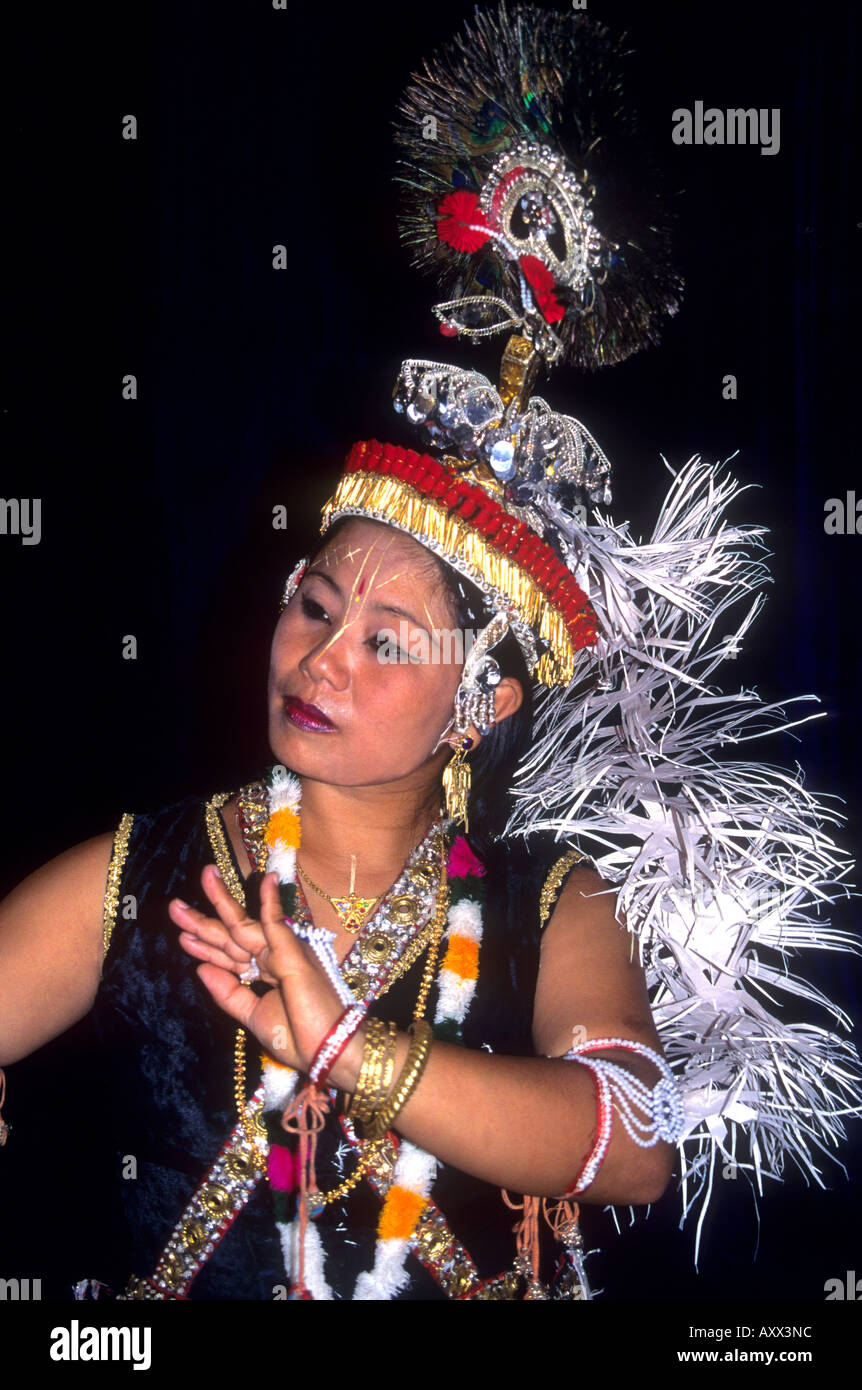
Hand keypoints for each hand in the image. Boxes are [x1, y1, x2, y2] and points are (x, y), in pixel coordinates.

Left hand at [170, 867, 350, 1077]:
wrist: (327, 1051)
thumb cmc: (297, 1039)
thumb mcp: (252, 1016)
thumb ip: (228, 993)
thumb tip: (201, 969)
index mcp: (262, 974)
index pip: (227, 955)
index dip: (204, 945)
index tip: (181, 937)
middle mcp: (270, 958)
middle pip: (230, 935)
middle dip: (202, 920)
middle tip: (174, 906)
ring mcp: (281, 952)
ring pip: (245, 923)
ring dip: (222, 900)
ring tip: (206, 875)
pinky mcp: (292, 953)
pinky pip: (277, 923)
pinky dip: (271, 902)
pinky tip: (265, 880)